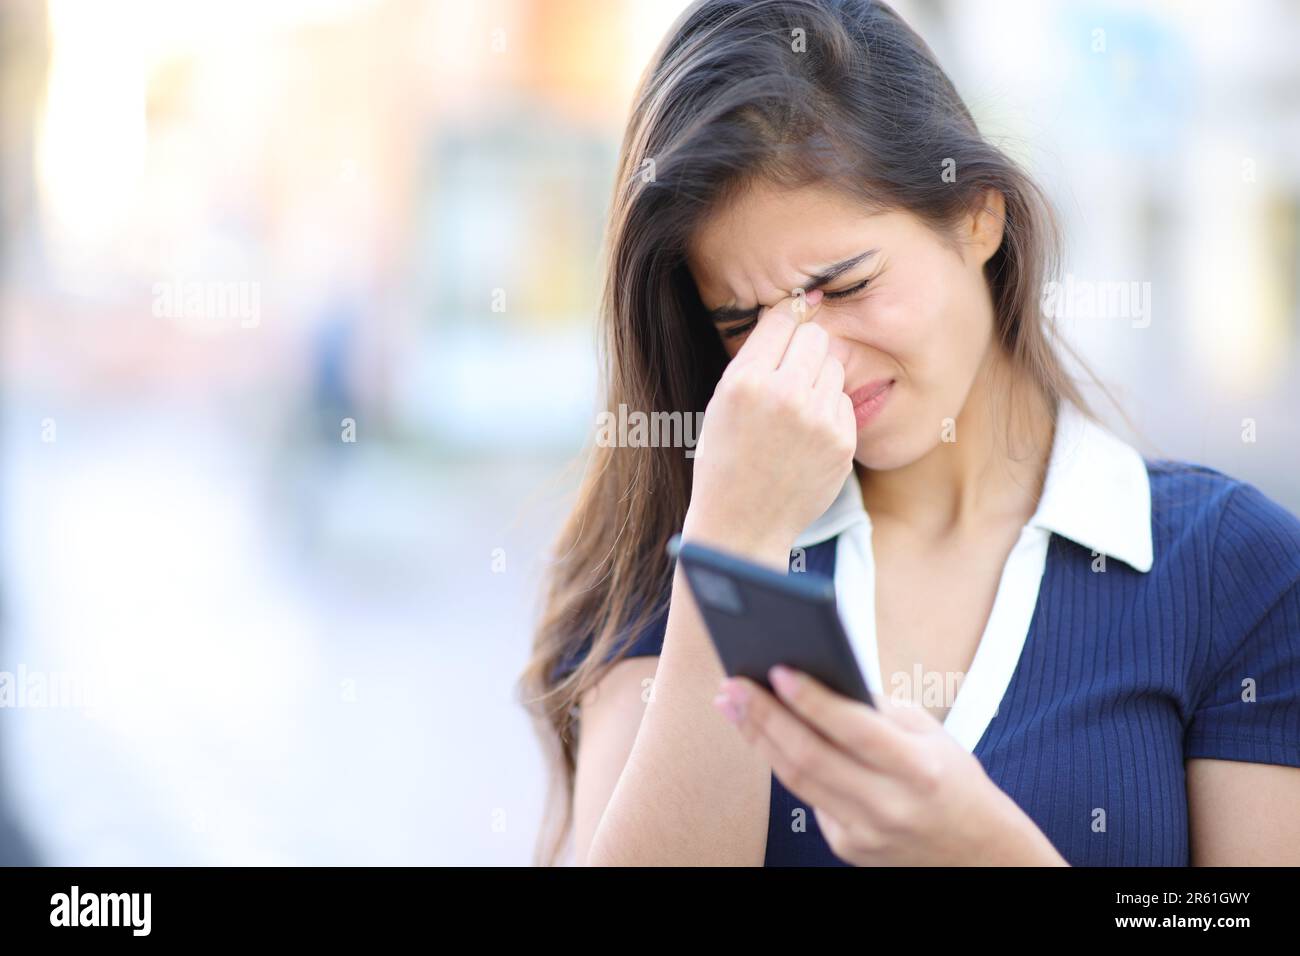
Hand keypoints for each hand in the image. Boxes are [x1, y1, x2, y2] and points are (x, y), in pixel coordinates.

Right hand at [684, 289, 856, 560]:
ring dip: (818, 380)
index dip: (786, 318)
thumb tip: (799, 307)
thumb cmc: (726, 458)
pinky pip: (842, 401)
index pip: (781, 320)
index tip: (790, 321)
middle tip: (788, 375)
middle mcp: (783, 395)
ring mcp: (817, 419)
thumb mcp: (722, 402)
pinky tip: (806, 437)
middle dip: (804, 350)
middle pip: (815, 338)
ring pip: (833, 367)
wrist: (743, 523)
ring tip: (794, 413)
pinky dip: (828, 411)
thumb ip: (756, 358)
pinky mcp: (841, 441)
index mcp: (744, 381)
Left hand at [713, 667, 1069, 865]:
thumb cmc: (953, 781)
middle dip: (764, 717)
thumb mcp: (931, 734)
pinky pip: (808, 799)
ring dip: (759, 737)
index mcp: (918, 768)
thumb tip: (820, 674)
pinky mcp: (847, 849)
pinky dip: (787, 764)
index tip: (777, 670)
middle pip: (810, 758)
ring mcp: (865, 833)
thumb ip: (878, 709)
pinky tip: (767, 737)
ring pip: (797, 780)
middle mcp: (890, 806)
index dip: (812, 699)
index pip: (855, 729)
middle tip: (732, 685)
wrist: (978, 854)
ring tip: (733, 704)